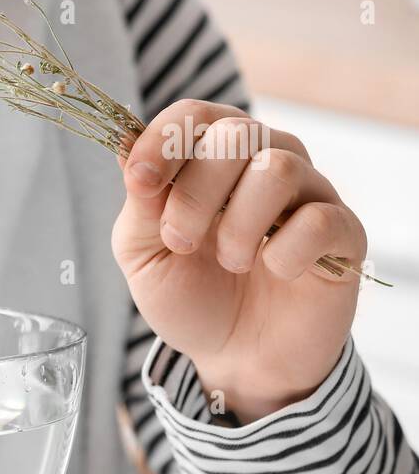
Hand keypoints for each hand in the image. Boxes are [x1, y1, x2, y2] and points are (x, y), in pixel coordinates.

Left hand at [111, 99, 366, 422]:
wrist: (234, 358)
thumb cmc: (189, 296)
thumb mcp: (142, 255)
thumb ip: (138, 205)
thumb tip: (129, 148)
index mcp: (210, 159)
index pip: (194, 115)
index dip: (163, 140)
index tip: (140, 183)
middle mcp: (263, 161)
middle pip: (235, 133)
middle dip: (194, 193)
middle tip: (179, 242)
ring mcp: (308, 194)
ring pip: (278, 167)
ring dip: (239, 224)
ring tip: (231, 262)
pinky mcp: (343, 233)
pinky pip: (320, 219)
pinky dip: (284, 252)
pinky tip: (274, 271)